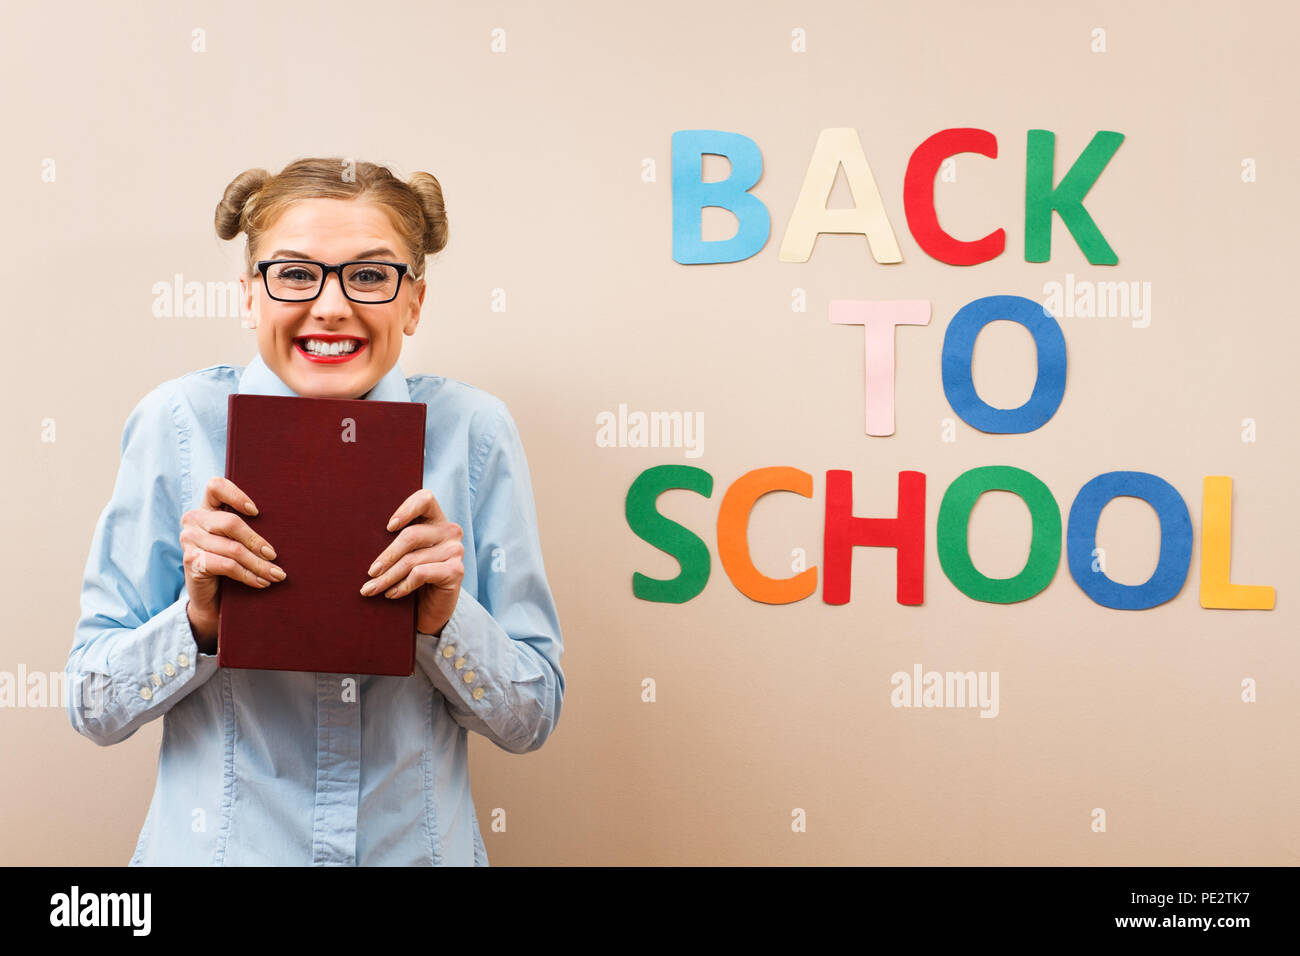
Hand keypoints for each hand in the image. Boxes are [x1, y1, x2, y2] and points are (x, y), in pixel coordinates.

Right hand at [180, 476, 285, 650]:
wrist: (210, 596)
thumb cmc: (231, 562)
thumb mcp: (238, 540)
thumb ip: (248, 527)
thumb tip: (288, 525)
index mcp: (207, 507)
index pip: (215, 486)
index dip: (236, 494)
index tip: (257, 511)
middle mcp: (193, 519)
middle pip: (231, 523)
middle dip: (257, 542)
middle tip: (275, 556)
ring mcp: (189, 540)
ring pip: (232, 549)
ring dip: (259, 564)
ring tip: (276, 574)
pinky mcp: (191, 561)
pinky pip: (227, 565)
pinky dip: (248, 575)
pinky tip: (261, 582)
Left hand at [361, 488, 463, 635]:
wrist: (431, 611)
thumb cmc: (411, 579)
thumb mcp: (404, 555)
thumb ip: (395, 541)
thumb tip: (362, 537)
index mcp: (436, 520)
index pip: (425, 499)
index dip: (406, 509)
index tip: (388, 527)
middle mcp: (450, 531)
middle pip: (411, 535)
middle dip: (386, 557)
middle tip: (369, 573)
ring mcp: (455, 551)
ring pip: (412, 560)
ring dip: (387, 578)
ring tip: (371, 589)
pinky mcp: (456, 571)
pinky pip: (420, 574)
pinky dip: (402, 586)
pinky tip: (392, 594)